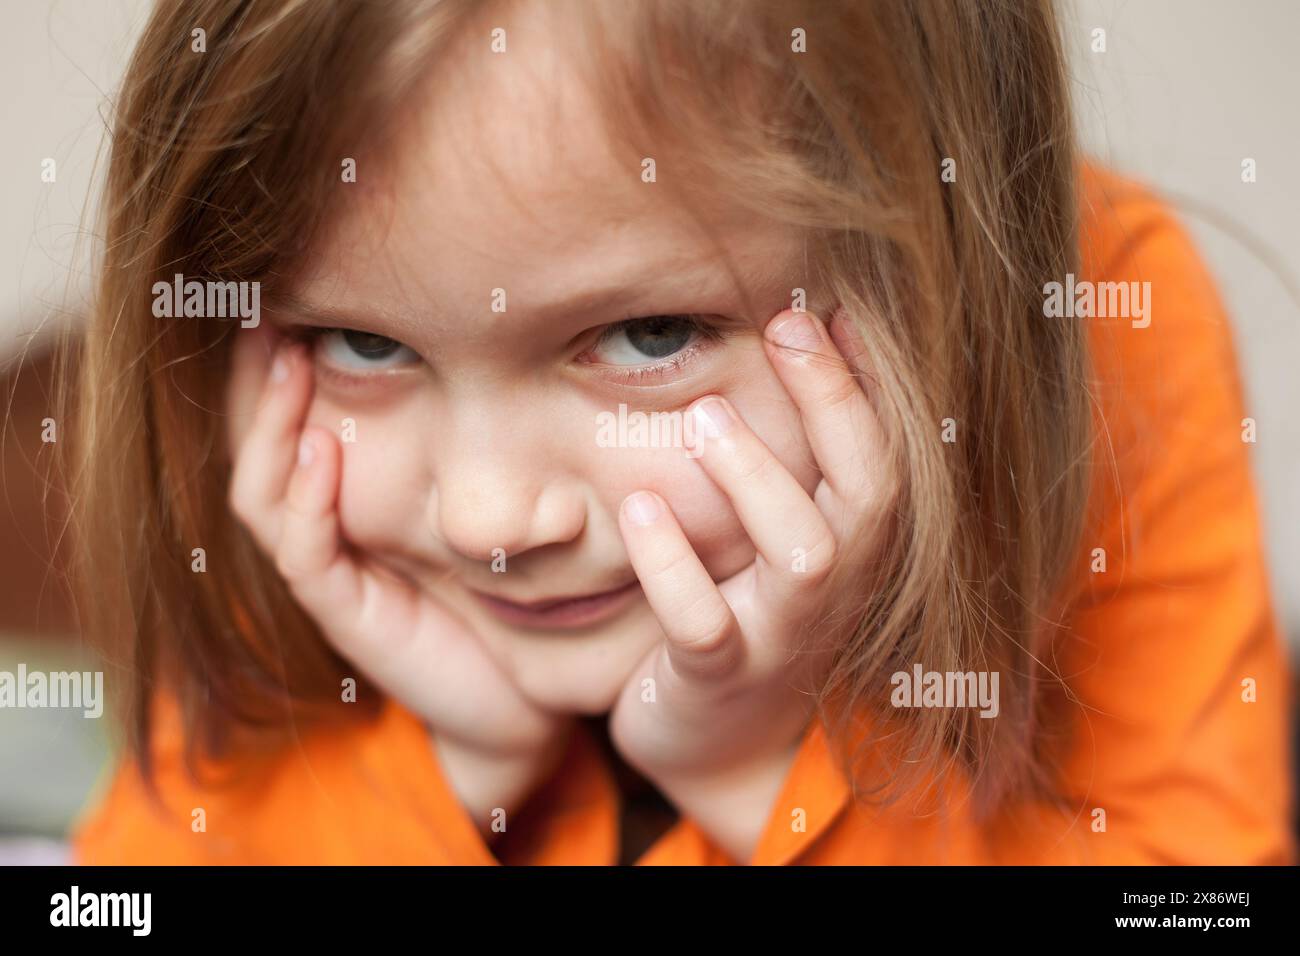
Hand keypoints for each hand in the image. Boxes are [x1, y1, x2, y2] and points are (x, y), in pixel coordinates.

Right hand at [227, 332, 572, 837]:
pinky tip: (322, 454)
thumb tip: (494, 352)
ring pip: (266, 494)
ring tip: (288, 361)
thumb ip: (465, 452)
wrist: (516, 700)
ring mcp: (330, 577)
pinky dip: (308, 503)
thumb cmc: (499, 601)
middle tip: (265, 313)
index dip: (279, 369)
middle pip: (260, 450)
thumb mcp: (479, 513)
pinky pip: (306, 555)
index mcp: (346, 508)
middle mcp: (323, 537)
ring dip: (275, 428)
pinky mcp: (348, 615)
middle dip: (259, 383)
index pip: (292, 426)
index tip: (289, 298)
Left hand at [607, 307, 895, 860]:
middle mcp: (836, 588)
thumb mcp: (778, 534)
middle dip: (834, 402)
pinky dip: (673, 567)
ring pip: (803, 555)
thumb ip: (787, 460)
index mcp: (856, 544)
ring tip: (703, 412)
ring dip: (757, 477)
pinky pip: (704, 625)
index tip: (826, 301)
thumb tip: (781, 337)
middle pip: (870, 490)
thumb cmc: (746, 611)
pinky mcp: (719, 677)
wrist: (720, 745)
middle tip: (785, 325)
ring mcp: (782, 636)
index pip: (889, 450)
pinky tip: (639, 508)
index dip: (866, 378)